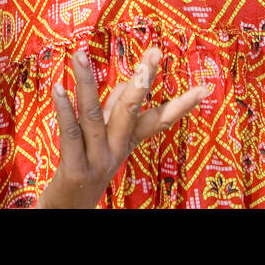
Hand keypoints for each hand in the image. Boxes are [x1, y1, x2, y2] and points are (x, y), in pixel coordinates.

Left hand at [35, 47, 208, 209]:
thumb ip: (116, 108)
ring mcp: (96, 160)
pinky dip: (64, 110)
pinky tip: (58, 88)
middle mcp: (116, 150)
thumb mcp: (108, 137)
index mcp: (127, 140)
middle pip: (131, 112)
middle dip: (142, 81)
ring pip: (93, 116)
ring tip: (81, 55)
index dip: (183, 104)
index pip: (160, 119)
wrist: (69, 210)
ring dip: (86, 83)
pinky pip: (69, 135)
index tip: (205, 88)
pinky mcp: (75, 170)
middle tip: (154, 54)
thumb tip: (130, 78)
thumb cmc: (87, 166)